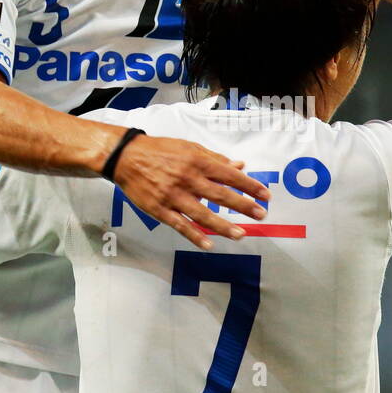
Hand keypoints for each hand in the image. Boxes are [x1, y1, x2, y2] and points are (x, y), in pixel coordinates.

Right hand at [111, 135, 270, 249]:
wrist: (126, 157)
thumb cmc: (160, 151)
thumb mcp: (189, 148)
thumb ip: (215, 159)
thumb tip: (240, 166)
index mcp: (197, 162)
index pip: (229, 175)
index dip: (249, 185)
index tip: (265, 195)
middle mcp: (187, 179)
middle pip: (220, 195)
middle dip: (243, 206)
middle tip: (261, 215)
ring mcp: (173, 196)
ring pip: (202, 214)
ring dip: (223, 225)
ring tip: (241, 234)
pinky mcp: (160, 210)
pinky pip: (180, 225)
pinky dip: (194, 236)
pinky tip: (209, 244)